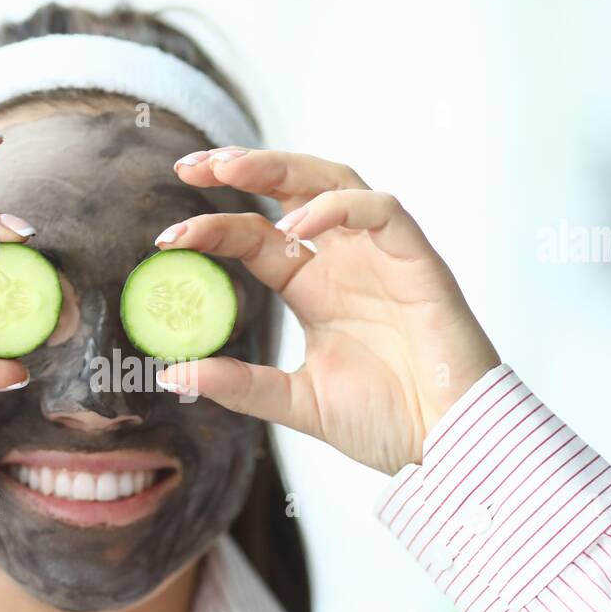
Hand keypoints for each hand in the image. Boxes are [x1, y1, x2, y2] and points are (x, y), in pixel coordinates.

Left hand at [155, 147, 499, 474]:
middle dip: (241, 169)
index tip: (164, 239)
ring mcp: (381, 256)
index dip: (211, 229)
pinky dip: (337, 207)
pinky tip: (292, 226)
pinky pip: (380, 210)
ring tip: (230, 168)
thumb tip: (172, 374)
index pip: (254, 237)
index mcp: (313, 288)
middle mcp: (344, 262)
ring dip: (282, 167)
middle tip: (189, 165)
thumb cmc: (385, 422)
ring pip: (334, 180)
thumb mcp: (296, 402)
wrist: (446, 446)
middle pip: (291, 189)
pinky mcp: (418, 261)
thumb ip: (239, 385)